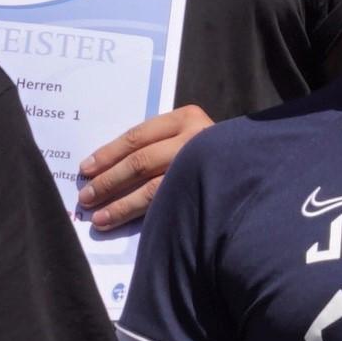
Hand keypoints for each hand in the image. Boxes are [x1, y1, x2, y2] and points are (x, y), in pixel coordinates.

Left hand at [78, 105, 212, 234]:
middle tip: (86, 196)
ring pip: (151, 187)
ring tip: (97, 217)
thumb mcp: (185, 136)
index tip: (86, 169)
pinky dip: (138, 214)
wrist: (255, 172)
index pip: (136, 137)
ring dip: (120, 204)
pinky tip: (119, 222)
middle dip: (108, 181)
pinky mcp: (206, 192)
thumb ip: (158, 144)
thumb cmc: (211, 154)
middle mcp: (195, 139)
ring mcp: (202, 167)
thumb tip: (106, 167)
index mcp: (185, 117)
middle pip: (140, 161)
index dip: (107, 154)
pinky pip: (164, 204)